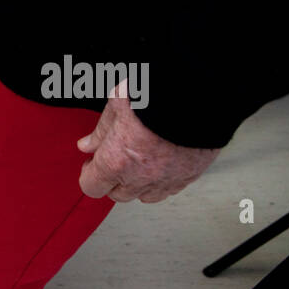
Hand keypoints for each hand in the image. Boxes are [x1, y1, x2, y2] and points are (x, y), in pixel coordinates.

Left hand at [77, 79, 220, 202]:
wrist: (201, 91)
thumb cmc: (157, 93)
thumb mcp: (116, 104)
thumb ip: (100, 131)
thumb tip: (87, 145)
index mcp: (116, 161)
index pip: (91, 187)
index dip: (89, 174)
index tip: (92, 162)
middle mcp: (141, 176)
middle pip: (117, 195)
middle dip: (112, 180)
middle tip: (114, 158)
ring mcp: (167, 178)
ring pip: (145, 196)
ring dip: (137, 184)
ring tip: (139, 162)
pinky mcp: (190, 174)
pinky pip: (170, 189)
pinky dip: (162, 181)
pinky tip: (161, 162)